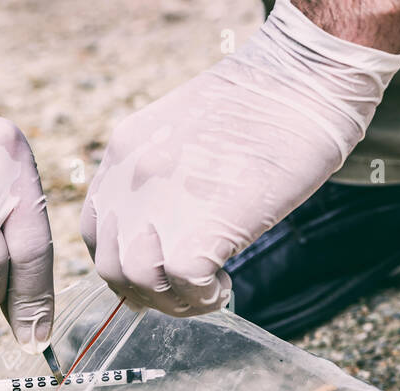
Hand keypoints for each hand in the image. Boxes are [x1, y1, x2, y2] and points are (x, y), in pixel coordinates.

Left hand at [81, 0, 399, 316]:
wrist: (302, 79)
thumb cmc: (261, 103)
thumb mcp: (184, 132)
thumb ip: (161, 175)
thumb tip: (169, 220)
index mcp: (122, 155)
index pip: (97, 230)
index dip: (125, 261)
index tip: (160, 268)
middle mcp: (130, 182)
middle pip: (110, 267)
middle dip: (146, 293)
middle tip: (185, 290)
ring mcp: (161, 206)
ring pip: (137, 283)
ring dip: (174, 302)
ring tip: (208, 290)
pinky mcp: (201, 229)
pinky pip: (183, 286)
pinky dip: (204, 298)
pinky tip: (225, 286)